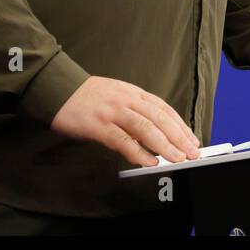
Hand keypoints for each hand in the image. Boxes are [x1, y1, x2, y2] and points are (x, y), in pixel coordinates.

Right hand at [50, 76, 200, 167]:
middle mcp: (127, 100)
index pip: (163, 109)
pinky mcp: (98, 125)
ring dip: (164, 145)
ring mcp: (113, 112)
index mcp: (133, 92)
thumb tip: (155, 131)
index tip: (192, 139)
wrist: (57, 88)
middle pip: (159, 118)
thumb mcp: (117, 94)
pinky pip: (122, 140)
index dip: (180, 125)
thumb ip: (135, 108)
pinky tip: (149, 161)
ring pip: (145, 128)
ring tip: (177, 158)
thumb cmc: (87, 96)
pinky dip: (138, 152)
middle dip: (179, 137)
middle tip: (192, 152)